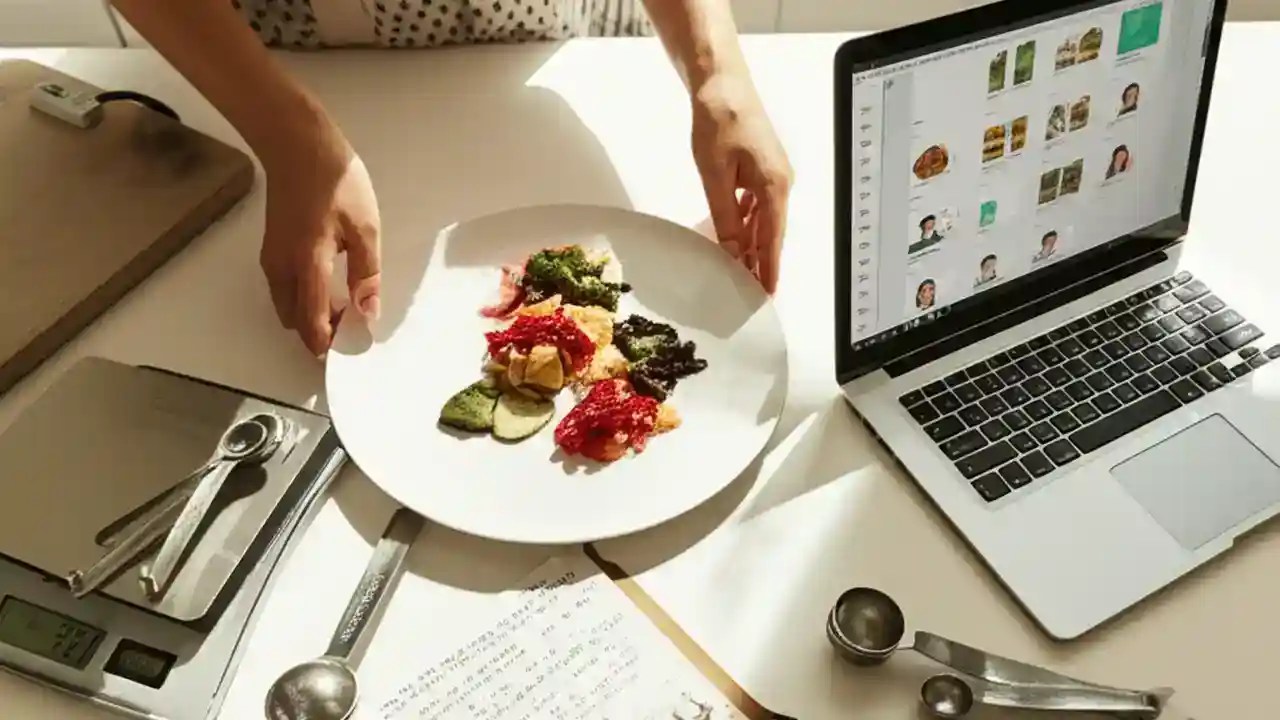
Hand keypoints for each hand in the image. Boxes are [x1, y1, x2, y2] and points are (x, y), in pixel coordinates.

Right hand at [257, 118, 381, 356]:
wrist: (297, 144)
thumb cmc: (337, 181)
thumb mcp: (365, 227)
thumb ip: (367, 274)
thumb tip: (368, 313)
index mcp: (308, 265)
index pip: (313, 322)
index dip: (329, 344)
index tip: (351, 350)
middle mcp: (281, 268)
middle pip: (295, 321)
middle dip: (319, 333)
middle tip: (352, 328)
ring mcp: (271, 259)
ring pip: (286, 306)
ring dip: (310, 317)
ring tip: (344, 308)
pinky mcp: (270, 249)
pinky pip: (283, 289)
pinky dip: (302, 300)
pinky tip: (328, 288)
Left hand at [691, 69, 792, 293]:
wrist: (721, 83)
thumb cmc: (719, 122)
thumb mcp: (716, 176)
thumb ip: (725, 218)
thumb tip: (733, 253)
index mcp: (774, 186)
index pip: (773, 240)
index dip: (770, 269)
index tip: (768, 294)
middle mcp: (781, 182)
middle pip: (771, 232)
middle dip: (762, 262)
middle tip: (753, 292)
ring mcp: (773, 174)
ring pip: (763, 219)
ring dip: (753, 243)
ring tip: (743, 271)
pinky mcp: (761, 166)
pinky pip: (756, 204)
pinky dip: (746, 222)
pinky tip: (734, 234)